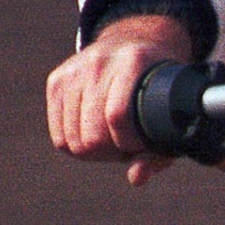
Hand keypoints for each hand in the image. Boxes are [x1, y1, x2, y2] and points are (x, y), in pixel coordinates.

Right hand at [46, 14, 196, 185]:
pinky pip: (59, 137)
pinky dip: (77, 144)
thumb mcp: (168, 116)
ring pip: (72, 140)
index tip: (139, 144)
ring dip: (94, 150)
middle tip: (126, 144)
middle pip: (91, 135)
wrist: (136, 46)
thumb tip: (136, 178)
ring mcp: (74, 69)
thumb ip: (159, 152)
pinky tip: (96, 132)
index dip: (127, 144)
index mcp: (134, 61)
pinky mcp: (57, 79)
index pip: (117, 116)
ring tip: (113, 137)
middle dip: (110, 151)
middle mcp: (100, 61)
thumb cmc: (157, 92)